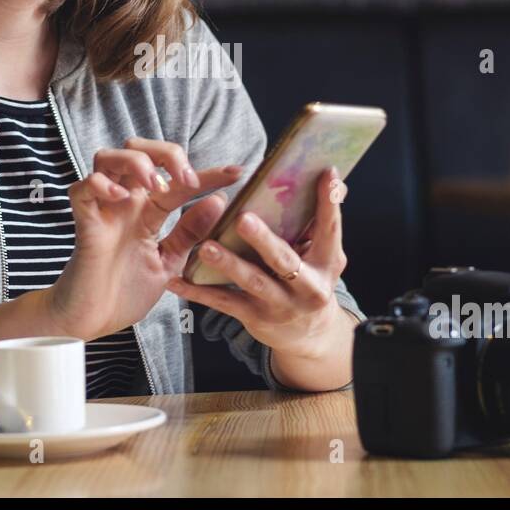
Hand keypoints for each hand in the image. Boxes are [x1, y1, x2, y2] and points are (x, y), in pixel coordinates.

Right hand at [45, 137, 245, 340]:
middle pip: (138, 148)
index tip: (237, 174)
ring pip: (108, 156)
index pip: (178, 180)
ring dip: (136, 161)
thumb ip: (189, 233)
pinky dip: (101, 184)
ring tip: (156, 184)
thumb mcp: (169, 261)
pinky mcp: (84, 223)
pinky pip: (82, 188)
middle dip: (165, 153)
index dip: (209, 173)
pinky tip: (121, 197)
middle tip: (186, 179)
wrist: (94, 322)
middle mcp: (125, 203)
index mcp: (147, 211)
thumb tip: (219, 202)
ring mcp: (103, 210)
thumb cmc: (125, 292)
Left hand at [167, 167, 350, 359]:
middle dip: (263, 240)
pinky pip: (224, 303)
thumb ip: (321, 223)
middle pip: (285, 260)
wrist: (309, 336)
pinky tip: (176, 281)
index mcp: (328, 262)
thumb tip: (333, 180)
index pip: (330, 228)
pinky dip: (199, 292)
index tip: (324, 173)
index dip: (329, 202)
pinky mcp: (256, 318)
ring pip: (252, 282)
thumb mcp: (324, 256)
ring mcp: (280, 304)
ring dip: (228, 264)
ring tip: (205, 248)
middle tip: (243, 219)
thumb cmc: (310, 280)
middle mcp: (308, 286)